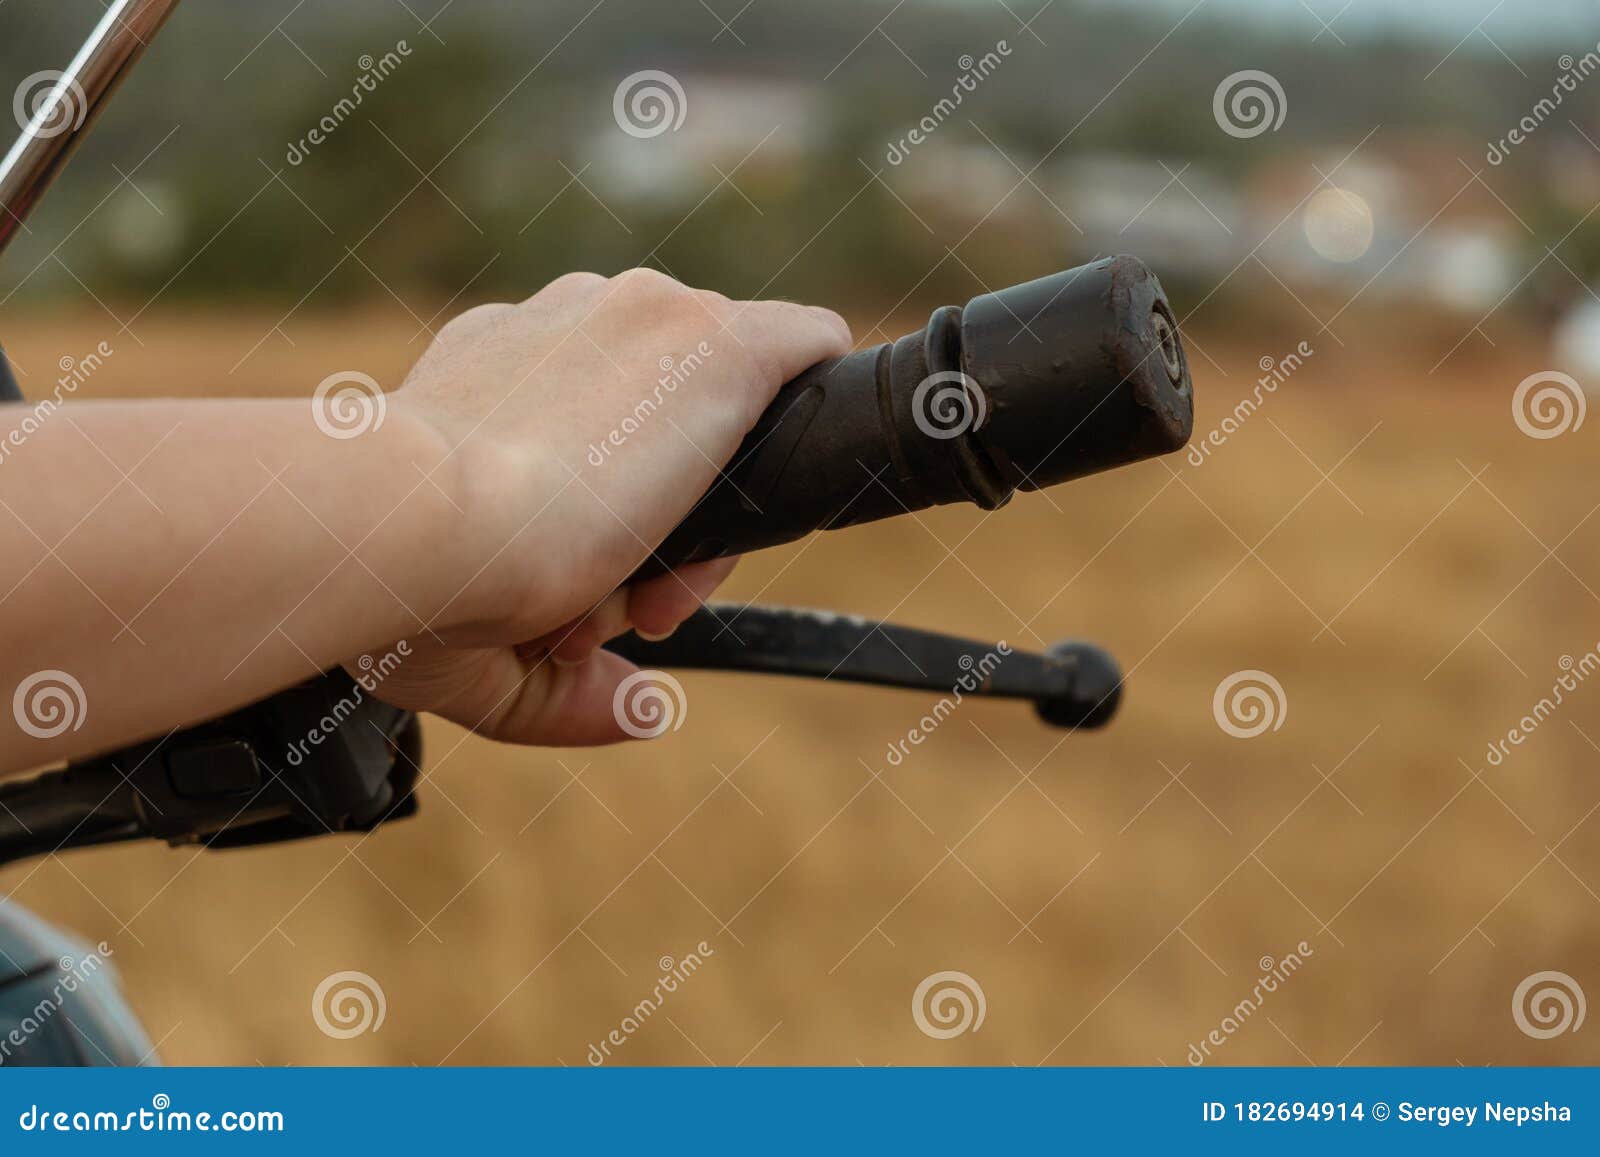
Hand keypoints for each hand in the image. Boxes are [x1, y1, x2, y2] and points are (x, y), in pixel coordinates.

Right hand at [358, 268, 851, 745]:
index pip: (598, 426)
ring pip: (730, 408)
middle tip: (630, 611)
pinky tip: (810, 463)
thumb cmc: (405, 583)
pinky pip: (804, 343)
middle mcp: (571, 322)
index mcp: (498, 369)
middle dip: (661, 534)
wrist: (407, 527)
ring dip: (706, 519)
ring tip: (650, 599)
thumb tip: (643, 709)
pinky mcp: (716, 342)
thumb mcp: (471, 650)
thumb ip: (559, 688)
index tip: (589, 590)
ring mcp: (648, 319)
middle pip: (671, 421)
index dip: (613, 520)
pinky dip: (816, 402)